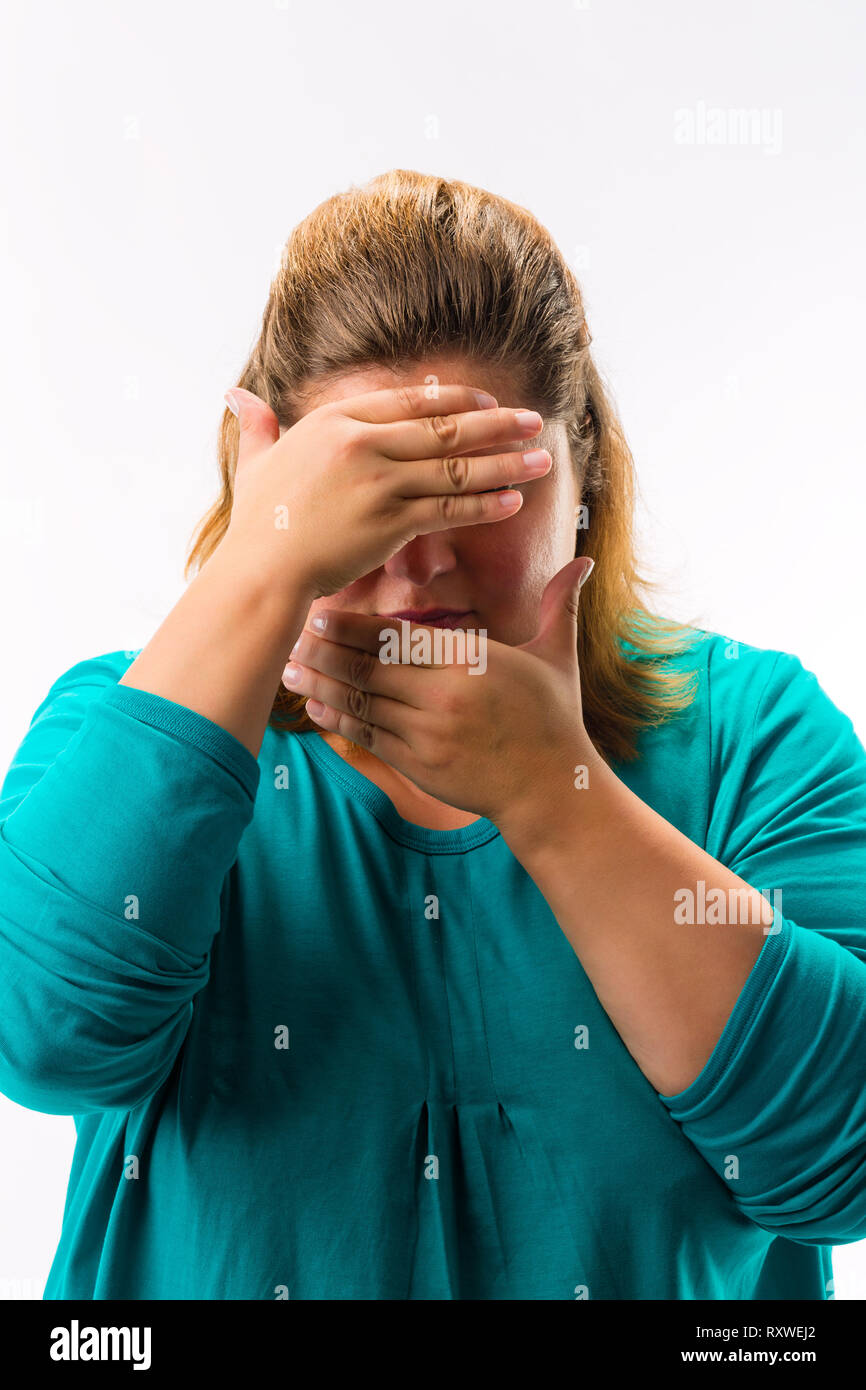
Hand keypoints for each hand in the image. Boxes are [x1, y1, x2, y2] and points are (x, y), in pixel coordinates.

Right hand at [221, 383, 552, 600]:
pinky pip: (450, 508)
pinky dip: (485, 505)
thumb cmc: (258, 522)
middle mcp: (363, 444)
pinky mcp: (391, 522)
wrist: (263, 570)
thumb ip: (257, 425)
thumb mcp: (255, 462)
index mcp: (336, 421)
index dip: (456, 399)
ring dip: (506, 463)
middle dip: (498, 424)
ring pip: (457, 467)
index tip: (488, 398)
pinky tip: (514, 503)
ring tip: (541, 461)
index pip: (411, 401)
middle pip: (446, 428)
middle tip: (535, 420)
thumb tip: (235, 393)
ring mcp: (380, 483)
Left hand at [282, 556, 596, 827]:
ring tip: (290, 671)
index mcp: (470, 661)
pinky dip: (338, 721)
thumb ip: (560, 605)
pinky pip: (368, 736)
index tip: (322, 615)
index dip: (353, 626)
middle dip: (324, 652)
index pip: (397, 636)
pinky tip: (315, 708)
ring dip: (320, 686)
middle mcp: (442, 696)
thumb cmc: (554, 719)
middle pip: (368, 666)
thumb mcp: (558, 658)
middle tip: (291, 637)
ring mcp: (426, 733)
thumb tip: (584, 560)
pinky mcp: (418, 764)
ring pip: (360, 702)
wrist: (552, 790)